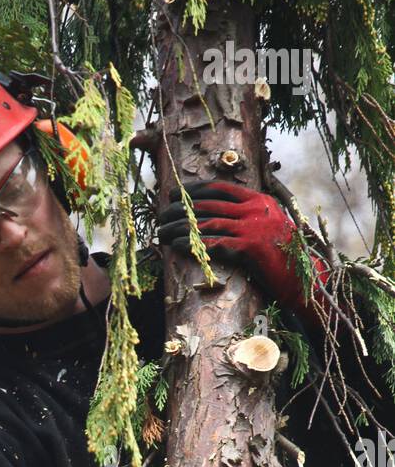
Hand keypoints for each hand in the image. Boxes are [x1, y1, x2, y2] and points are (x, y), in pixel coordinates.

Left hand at [157, 181, 328, 327]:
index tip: (175, 194)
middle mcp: (257, 209)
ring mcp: (254, 227)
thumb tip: (218, 216)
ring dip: (180, 228)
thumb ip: (248, 218)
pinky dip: (192, 244)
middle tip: (161, 215)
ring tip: (161, 233)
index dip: (194, 190)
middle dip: (181, 209)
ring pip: (207, 223)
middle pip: (209, 203)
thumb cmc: (284, 259)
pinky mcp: (250, 247)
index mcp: (260, 200)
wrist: (305, 280)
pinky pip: (214, 243)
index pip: (220, 187)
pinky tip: (175, 246)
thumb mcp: (267, 229)